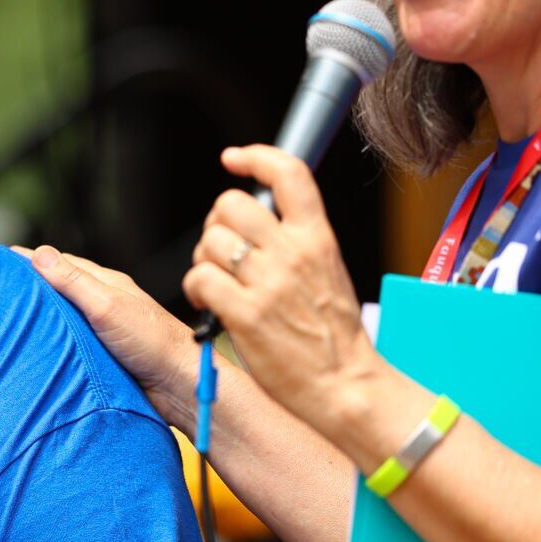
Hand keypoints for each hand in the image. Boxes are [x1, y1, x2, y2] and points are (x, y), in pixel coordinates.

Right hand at [12, 244, 200, 428]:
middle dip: (30, 289)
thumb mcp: (107, 305)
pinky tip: (34, 350)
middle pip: (58, 292)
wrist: (178, 386)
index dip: (30, 263)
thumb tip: (39, 253)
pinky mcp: (99, 358)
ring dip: (39, 319)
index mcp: (105, 284)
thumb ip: (74, 281)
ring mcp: (101, 332)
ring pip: (62, 320)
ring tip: (5, 321)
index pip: (60, 265)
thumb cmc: (152, 342)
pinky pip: (67, 345)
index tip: (0, 261)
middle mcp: (102, 305)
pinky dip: (50, 343)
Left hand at [182, 145, 386, 436]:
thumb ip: (297, 241)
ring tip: (215, 284)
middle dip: (216, 224)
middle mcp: (294, 253)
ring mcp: (270, 284)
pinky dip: (195, 289)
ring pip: (211, 241)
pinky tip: (208, 304)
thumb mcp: (328, 271)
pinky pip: (200, 279)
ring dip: (203, 260)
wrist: (345, 384)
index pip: (288, 173)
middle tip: (221, 251)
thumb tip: (252, 220)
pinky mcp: (246, 315)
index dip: (255, 157)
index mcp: (318, 238)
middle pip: (232, 204)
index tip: (233, 159)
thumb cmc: (333, 335)